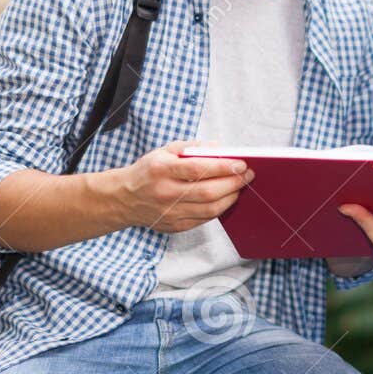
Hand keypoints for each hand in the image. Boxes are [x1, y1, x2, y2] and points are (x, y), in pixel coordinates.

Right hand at [109, 140, 253, 233]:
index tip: (241, 164)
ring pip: (209, 209)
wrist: (124, 199)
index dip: (223, 167)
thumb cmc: (148, 171)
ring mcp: (169, 212)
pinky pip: (204, 220)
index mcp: (161, 169)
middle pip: (207, 192)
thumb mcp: (164, 151)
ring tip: (240, 187)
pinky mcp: (174, 226)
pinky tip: (226, 199)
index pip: (198, 169)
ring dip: (230, 198)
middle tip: (248, 175)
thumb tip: (219, 148)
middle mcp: (165, 192)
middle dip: (233, 183)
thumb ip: (192, 147)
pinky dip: (219, 209)